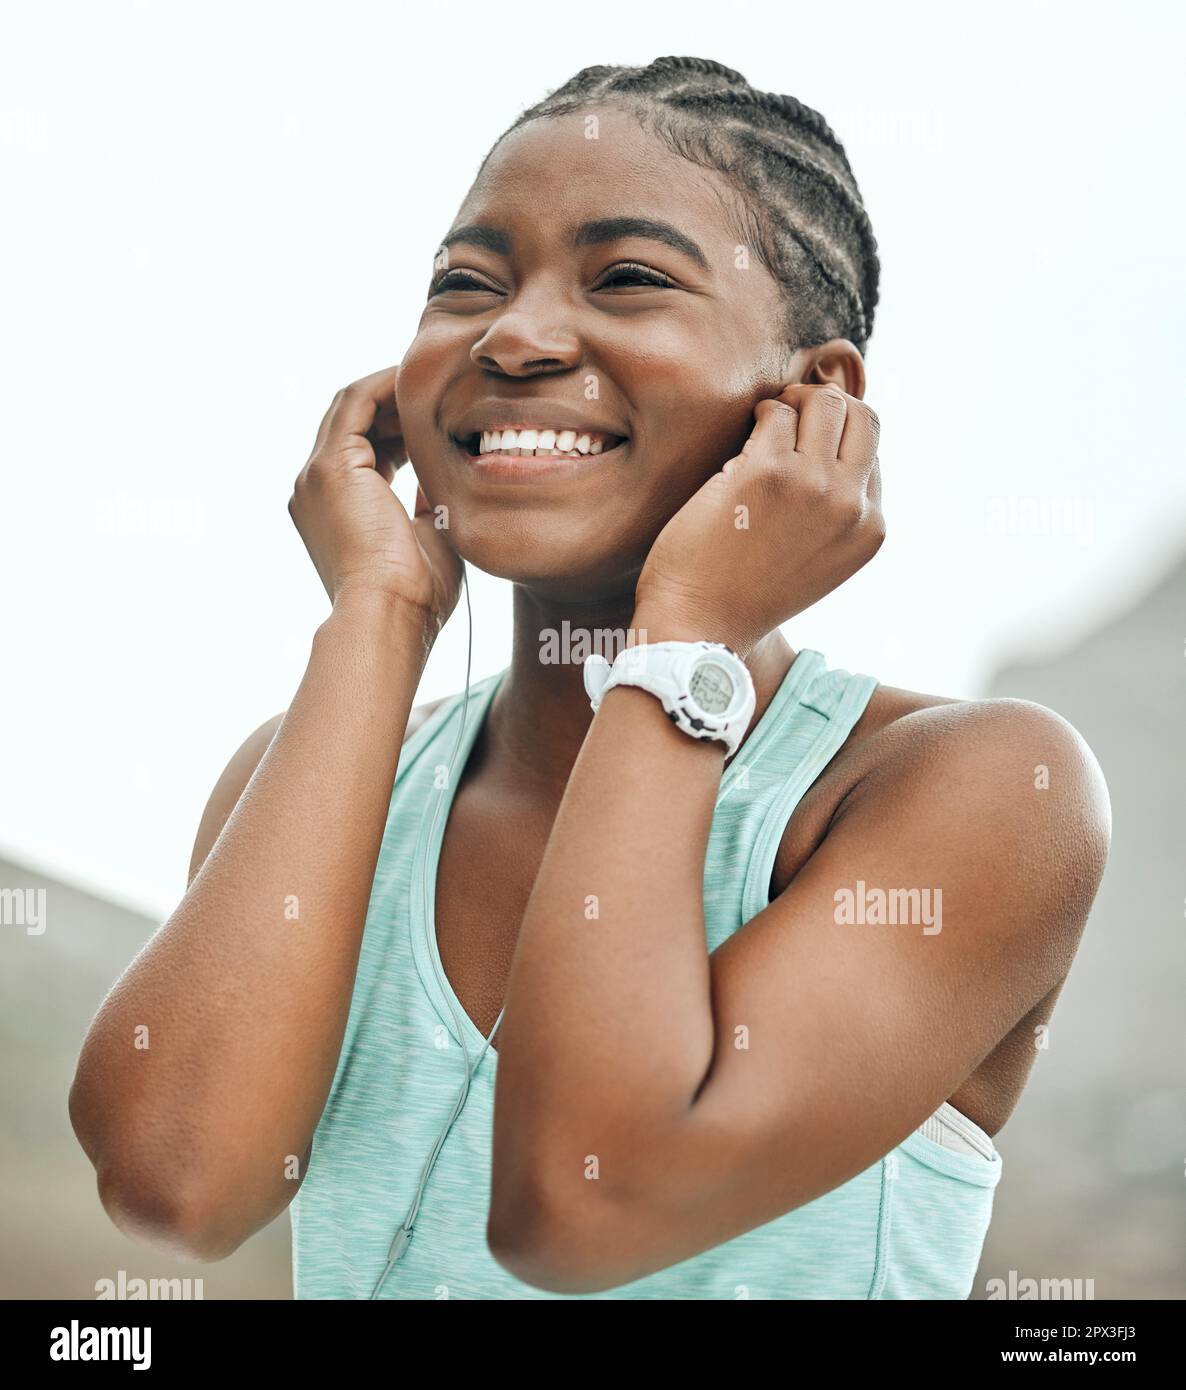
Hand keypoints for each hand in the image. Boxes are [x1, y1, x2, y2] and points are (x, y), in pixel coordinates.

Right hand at [288, 366, 463, 633]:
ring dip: (392, 390)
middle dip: (394, 403)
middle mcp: (315, 488)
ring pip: (352, 406)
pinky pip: (358, 402)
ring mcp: (317, 475)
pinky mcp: (332, 467)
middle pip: (351, 421)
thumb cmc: (415, 595)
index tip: (435, 418)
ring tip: (433, 383)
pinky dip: (388, 387)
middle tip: (439, 391)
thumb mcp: (425, 536)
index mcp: (332, 509)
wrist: (389, 614)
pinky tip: (421, 384)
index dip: (398, 427)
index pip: (363, 448)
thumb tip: (442, 471)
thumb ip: (426, 500)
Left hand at [634, 383, 883, 657]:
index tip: (805, 443)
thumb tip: (828, 444)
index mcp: (870, 528)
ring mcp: (813, 486)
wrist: (701, 624)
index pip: (873, 451)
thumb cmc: (747, 591)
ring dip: (791, 404)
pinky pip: (775, 413)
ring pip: (823, 402)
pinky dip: (759, 416)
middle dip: (825, 405)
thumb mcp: (819, 558)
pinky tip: (740, 445)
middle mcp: (850, 506)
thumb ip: (836, 509)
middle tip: (789, 416)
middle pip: (862, 415)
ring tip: (764, 425)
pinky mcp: (768, 472)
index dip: (837, 436)